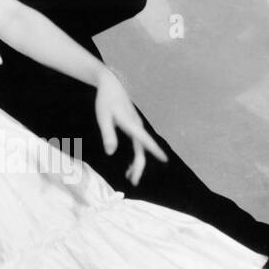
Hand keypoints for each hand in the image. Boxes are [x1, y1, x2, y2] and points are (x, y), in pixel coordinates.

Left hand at [94, 68, 167, 186]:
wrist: (110, 86)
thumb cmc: (105, 101)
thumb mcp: (103, 118)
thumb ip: (108, 134)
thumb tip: (110, 152)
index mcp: (131, 124)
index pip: (144, 140)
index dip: (154, 150)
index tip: (165, 159)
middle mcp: (137, 127)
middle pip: (142, 149)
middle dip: (139, 166)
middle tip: (133, 182)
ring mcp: (136, 127)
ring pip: (140, 149)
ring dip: (137, 164)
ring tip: (130, 178)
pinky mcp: (133, 128)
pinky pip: (138, 145)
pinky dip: (135, 157)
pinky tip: (129, 166)